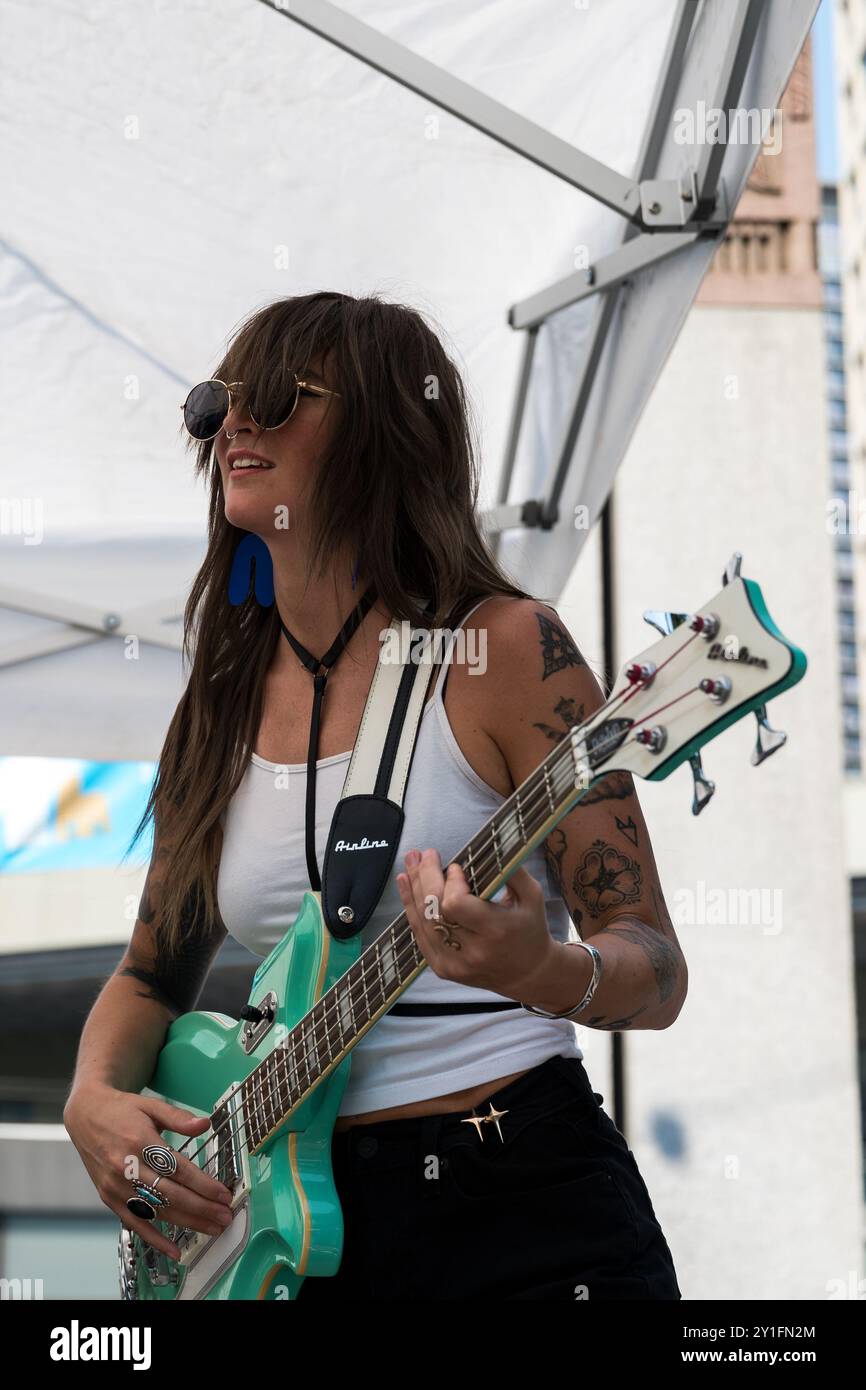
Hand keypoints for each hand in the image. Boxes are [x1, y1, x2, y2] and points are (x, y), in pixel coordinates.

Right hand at [63, 1083, 234, 1262]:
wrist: (86, 1116)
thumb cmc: (122, 1110)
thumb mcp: (151, 1105)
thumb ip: (178, 1117)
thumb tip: (205, 1125)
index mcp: (140, 1142)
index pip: (178, 1169)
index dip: (204, 1185)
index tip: (224, 1194)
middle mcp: (126, 1167)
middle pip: (171, 1194)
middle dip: (202, 1208)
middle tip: (225, 1216)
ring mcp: (116, 1186)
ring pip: (157, 1211)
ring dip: (187, 1223)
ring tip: (212, 1228)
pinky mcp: (109, 1198)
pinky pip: (135, 1223)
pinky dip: (155, 1239)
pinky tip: (174, 1250)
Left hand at [395, 847, 558, 999]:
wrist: (528, 973)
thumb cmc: (530, 928)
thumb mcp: (533, 896)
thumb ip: (511, 869)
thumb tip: (491, 845)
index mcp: (495, 932)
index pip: (456, 904)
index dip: (451, 883)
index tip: (456, 868)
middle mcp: (472, 952)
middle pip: (434, 910)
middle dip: (425, 876)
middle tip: (424, 854)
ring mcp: (454, 964)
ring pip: (422, 921)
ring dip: (412, 889)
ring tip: (410, 863)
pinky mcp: (443, 969)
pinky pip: (420, 936)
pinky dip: (411, 909)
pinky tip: (406, 886)